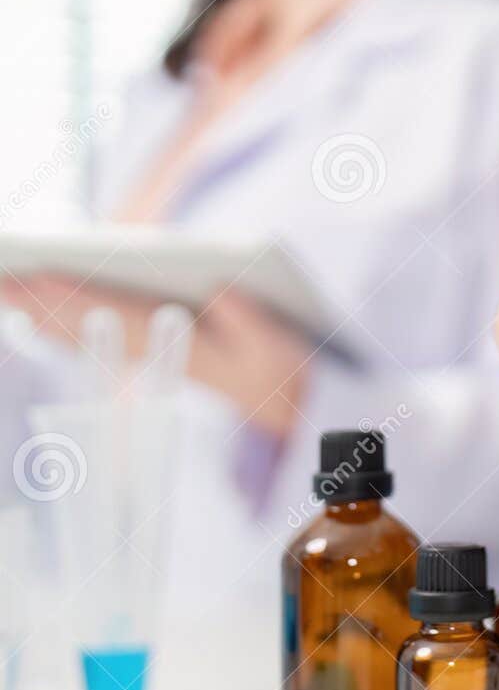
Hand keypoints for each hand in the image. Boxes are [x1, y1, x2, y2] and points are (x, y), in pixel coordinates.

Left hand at [2, 276, 311, 440]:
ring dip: (46, 315)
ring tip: (10, 292)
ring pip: (87, 335)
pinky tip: (38, 317)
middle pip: (93, 324)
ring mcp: (148, 355)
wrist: (279, 412)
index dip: (81, 295)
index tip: (41, 276)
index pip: (122, 317)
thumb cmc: (278, 376)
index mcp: (185, 352)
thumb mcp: (280, 354)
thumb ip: (253, 323)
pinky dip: (63, 329)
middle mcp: (158, 356)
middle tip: (4, 282)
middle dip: (46, 302)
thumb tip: (224, 289)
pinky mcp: (146, 352)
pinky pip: (96, 340)